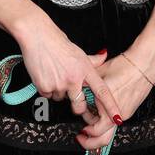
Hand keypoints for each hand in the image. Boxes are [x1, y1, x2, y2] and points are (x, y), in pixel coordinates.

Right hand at [12, 14, 120, 150]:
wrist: (37, 36)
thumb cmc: (57, 42)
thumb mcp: (79, 51)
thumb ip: (93, 60)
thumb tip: (104, 55)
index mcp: (85, 70)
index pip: (102, 91)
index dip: (111, 106)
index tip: (117, 118)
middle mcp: (74, 79)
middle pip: (80, 105)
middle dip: (77, 106)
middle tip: (70, 93)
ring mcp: (59, 84)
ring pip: (61, 99)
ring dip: (58, 91)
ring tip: (53, 73)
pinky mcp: (45, 87)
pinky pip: (48, 96)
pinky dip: (46, 88)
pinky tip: (45, 74)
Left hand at [77, 54, 153, 148]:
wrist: (144, 65)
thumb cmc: (123, 66)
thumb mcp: (98, 73)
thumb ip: (85, 84)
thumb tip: (74, 88)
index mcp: (106, 105)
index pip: (95, 129)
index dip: (86, 133)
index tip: (80, 132)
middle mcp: (117, 113)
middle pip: (104, 139)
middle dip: (91, 142)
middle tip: (82, 137)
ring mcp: (124, 113)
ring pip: (110, 131)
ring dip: (98, 130)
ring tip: (89, 124)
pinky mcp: (129, 110)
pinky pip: (115, 121)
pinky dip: (105, 121)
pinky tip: (99, 112)